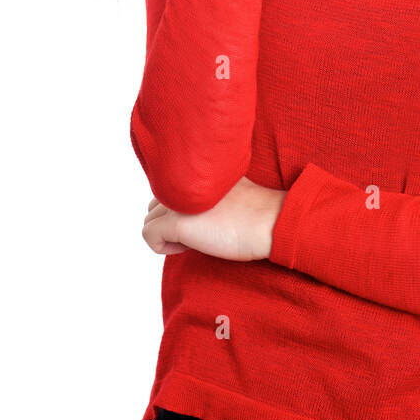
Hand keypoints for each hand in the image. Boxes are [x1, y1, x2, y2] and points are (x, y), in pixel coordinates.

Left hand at [142, 175, 284, 260]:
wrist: (270, 222)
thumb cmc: (256, 212)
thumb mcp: (227, 191)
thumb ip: (205, 191)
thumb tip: (191, 210)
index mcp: (195, 171)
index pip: (168, 190)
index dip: (180, 211)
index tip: (202, 221)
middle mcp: (182, 182)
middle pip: (155, 206)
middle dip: (170, 224)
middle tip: (199, 233)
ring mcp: (177, 202)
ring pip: (149, 220)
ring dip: (167, 235)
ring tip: (196, 240)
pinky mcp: (176, 223)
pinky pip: (148, 235)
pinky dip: (162, 247)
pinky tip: (187, 248)